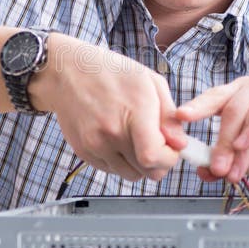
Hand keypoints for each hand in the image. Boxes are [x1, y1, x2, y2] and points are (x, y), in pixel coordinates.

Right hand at [34, 34, 186, 180]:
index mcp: (134, 111)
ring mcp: (95, 144)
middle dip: (159, 163)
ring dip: (140, 164)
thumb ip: (170, 116)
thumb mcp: (150, 82)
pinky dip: (121, 161)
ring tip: (137, 140)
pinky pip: (111, 170)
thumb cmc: (111, 72)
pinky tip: (119, 140)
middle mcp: (112, 132)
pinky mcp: (84, 152)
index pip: (153, 157)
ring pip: (130, 175)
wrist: (68, 72)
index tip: (172, 148)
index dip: (169, 158)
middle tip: (158, 145)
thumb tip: (180, 144)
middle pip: (146, 172)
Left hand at [176, 69, 248, 182]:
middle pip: (229, 109)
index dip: (196, 107)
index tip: (178, 119)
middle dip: (219, 142)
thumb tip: (199, 169)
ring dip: (237, 147)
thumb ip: (223, 160)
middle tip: (214, 167)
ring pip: (247, 116)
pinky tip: (245, 145)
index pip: (215, 97)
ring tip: (232, 171)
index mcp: (244, 91)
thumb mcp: (246, 159)